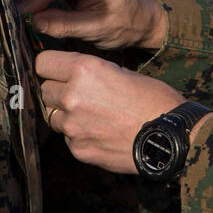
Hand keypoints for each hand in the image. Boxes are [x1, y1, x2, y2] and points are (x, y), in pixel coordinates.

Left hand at [37, 50, 183, 173]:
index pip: (42, 63)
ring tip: (93, 115)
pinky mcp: (78, 149)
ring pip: (53, 115)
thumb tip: (70, 74)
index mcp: (83, 70)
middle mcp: (72, 96)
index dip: (50, 67)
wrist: (169, 137)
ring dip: (66, 114)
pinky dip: (78, 135)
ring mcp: (73, 125)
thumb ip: (90, 73)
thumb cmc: (152, 99)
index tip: (57, 71)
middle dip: (59, 91)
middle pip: (45, 90)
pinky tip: (100, 133)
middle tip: (82, 95)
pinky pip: (67, 138)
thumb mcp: (121, 71)